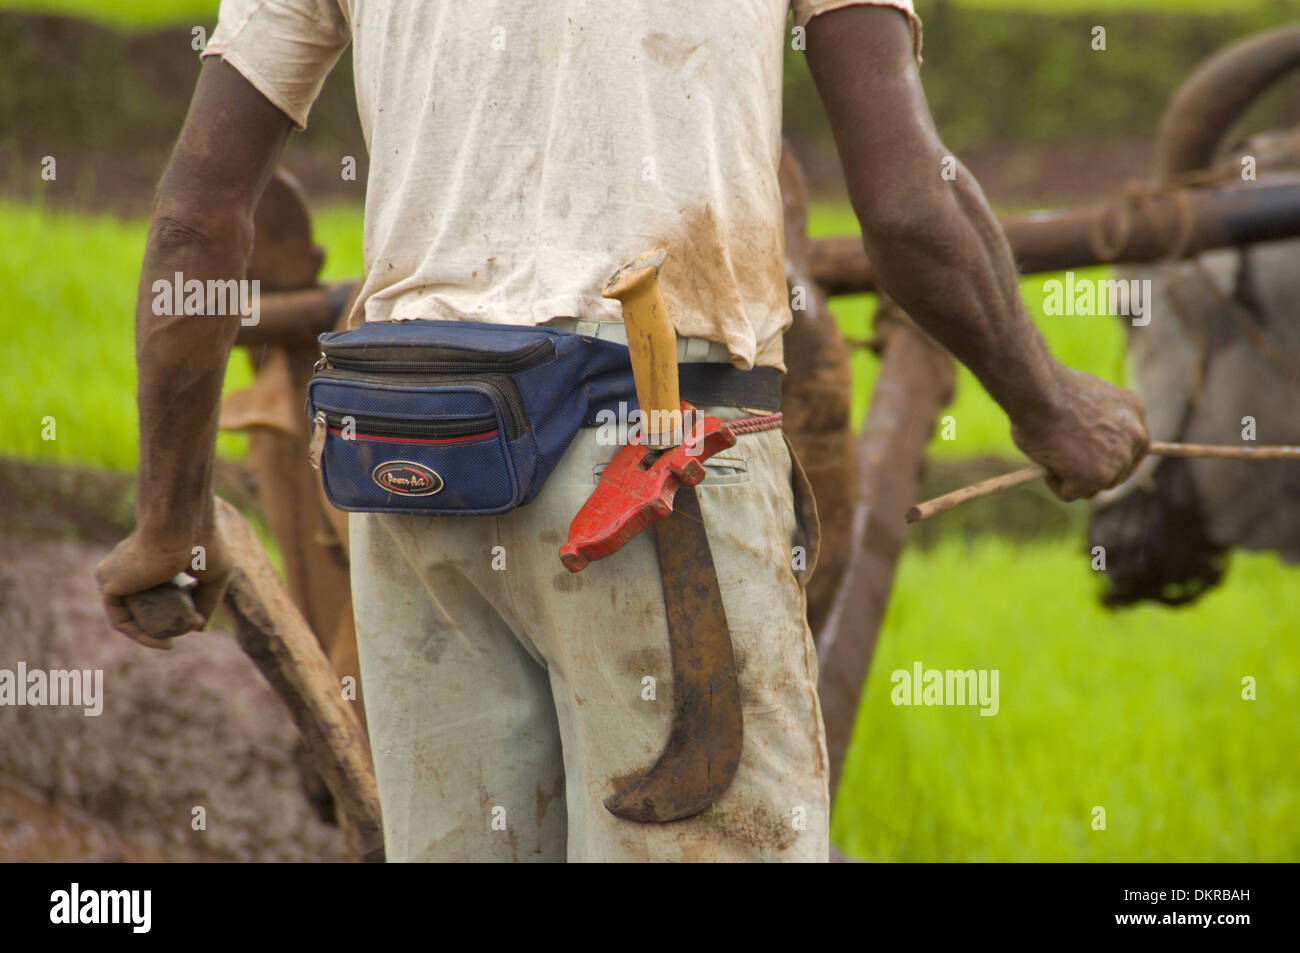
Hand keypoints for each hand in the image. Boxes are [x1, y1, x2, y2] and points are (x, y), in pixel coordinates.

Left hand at [94, 519, 231, 649]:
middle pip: (142, 602)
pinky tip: (163, 642)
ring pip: (131, 612)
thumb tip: (198, 628)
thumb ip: (206, 602)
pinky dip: (139, 635)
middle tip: (181, 633)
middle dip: (161, 623)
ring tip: (172, 641)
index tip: (192, 621)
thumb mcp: (213, 577)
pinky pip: (120, 619)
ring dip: (152, 632)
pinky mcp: (107, 584)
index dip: (173, 608)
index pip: (156, 588)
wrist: (179, 529)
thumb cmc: (202, 544)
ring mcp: (115, 573)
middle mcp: (129, 564)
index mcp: (150, 555)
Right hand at [1011, 366, 1148, 501]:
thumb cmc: (1048, 389)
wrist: (1039, 391)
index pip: (1129, 445)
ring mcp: (1119, 459)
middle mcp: (1135, 435)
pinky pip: (1071, 493)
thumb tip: (1077, 444)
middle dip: (1090, 473)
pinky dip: (1054, 483)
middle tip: (1064, 466)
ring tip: (1048, 457)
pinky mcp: (1098, 478)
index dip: (1106, 454)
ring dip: (1071, 479)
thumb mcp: (1082, 401)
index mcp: (1133, 409)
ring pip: (1094, 486)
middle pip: (1116, 471)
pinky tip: (1044, 460)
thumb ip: (1093, 424)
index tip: (1086, 458)